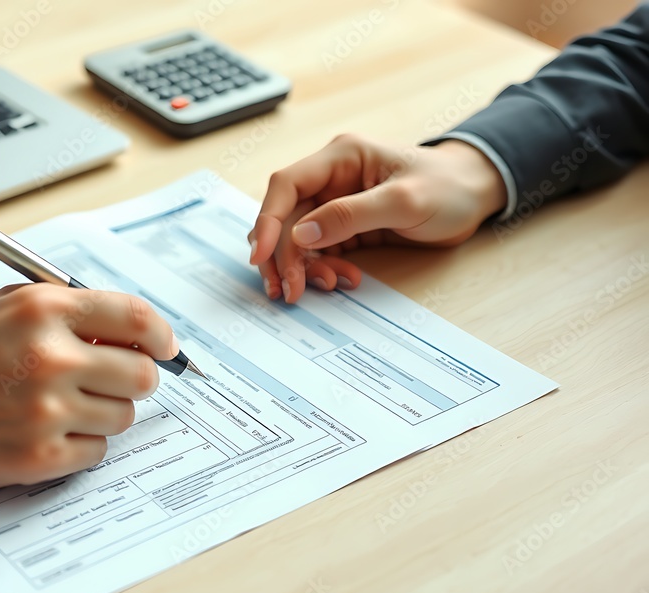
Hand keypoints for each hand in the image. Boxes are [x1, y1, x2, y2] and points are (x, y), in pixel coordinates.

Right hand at [0, 284, 177, 498]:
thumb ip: (61, 310)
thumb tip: (122, 328)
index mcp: (41, 309)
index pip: (136, 317)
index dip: (162, 335)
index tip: (166, 347)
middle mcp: (50, 356)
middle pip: (143, 374)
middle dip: (132, 379)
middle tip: (107, 383)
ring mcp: (46, 409)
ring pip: (122, 416)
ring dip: (102, 414)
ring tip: (59, 408)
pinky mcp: (38, 456)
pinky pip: (96, 453)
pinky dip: (79, 446)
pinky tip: (42, 434)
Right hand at [248, 135, 507, 301]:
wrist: (475, 196)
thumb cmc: (447, 187)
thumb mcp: (404, 201)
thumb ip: (351, 215)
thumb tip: (301, 235)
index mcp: (340, 158)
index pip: (286, 186)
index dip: (267, 220)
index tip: (260, 256)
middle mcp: (331, 179)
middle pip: (285, 218)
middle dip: (283, 256)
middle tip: (287, 290)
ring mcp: (335, 203)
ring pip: (298, 239)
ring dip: (302, 267)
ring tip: (323, 287)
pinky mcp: (345, 226)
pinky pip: (319, 251)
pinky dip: (323, 269)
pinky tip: (341, 279)